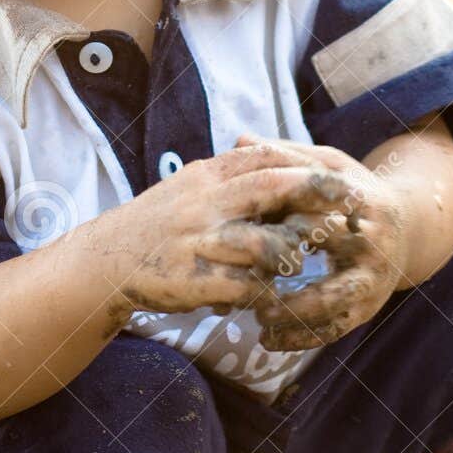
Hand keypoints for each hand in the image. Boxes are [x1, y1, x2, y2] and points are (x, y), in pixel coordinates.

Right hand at [100, 141, 357, 317]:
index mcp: (204, 177)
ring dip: (291, 252)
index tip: (339, 176)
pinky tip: (272, 299)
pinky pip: (242, 288)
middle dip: (315, 194)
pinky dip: (264, 294)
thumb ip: (226, 173)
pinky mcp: (190, 281)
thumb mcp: (187, 188)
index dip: (304, 166)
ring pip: (262, 243)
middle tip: (350, 207)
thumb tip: (269, 153)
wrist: (102, 262)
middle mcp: (203, 204)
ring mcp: (196, 243)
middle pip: (269, 188)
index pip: (262, 159)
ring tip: (299, 260)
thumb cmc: (153, 225)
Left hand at [232, 132, 407, 350]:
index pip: (315, 204)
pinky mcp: (367, 309)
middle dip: (279, 259)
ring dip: (289, 312)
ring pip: (329, 300)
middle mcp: (370, 241)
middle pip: (321, 247)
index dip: (278, 214)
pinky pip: (333, 330)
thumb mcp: (329, 167)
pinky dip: (300, 339)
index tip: (241, 222)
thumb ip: (286, 156)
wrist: (408, 229)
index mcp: (358, 202)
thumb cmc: (354, 193)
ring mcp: (371, 279)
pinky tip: (268, 341)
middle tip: (238, 268)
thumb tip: (239, 137)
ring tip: (254, 315)